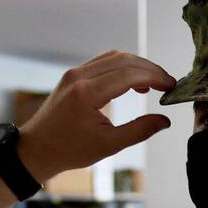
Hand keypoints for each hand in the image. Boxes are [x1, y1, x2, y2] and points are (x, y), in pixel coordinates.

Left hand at [18, 50, 175, 180]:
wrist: (36, 149)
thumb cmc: (68, 150)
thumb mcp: (108, 145)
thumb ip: (139, 131)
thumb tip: (164, 121)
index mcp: (87, 93)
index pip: (129, 74)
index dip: (154, 77)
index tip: (170, 86)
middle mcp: (79, 77)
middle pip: (124, 59)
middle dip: (149, 69)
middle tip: (167, 83)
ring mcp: (74, 73)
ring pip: (113, 57)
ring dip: (136, 65)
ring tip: (153, 83)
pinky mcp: (72, 76)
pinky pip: (102, 62)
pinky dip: (122, 67)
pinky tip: (133, 82)